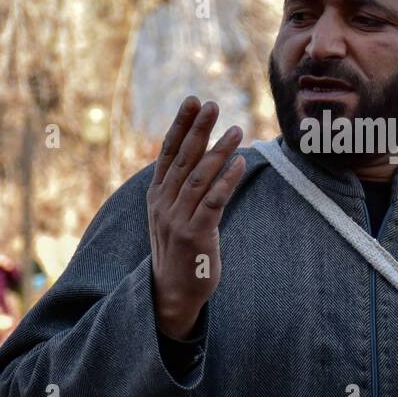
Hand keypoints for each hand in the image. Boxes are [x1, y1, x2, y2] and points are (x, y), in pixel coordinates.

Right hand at [149, 97, 244, 338]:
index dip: (180, 126)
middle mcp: (163, 204)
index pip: (168, 153)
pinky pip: (213, 202)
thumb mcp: (172, 215)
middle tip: (212, 105)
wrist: (172, 294)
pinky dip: (227, 181)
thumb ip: (181, 188)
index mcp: (157, 196)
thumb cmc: (179, 251)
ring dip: (219, 151)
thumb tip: (199, 156)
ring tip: (237, 129)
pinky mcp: (195, 236)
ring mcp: (178, 220)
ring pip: (200, 178)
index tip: (192, 102)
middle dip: (198, 130)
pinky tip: (240, 164)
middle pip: (183, 160)